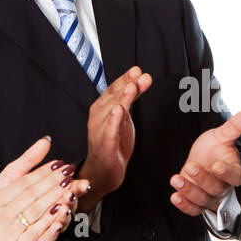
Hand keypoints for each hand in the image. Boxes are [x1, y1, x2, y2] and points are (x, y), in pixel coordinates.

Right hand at [0, 137, 90, 240]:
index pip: (22, 181)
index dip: (42, 171)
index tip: (56, 163)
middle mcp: (1, 213)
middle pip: (32, 192)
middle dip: (53, 179)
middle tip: (69, 169)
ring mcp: (10, 230)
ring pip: (37, 209)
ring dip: (56, 195)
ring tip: (71, 185)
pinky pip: (37, 231)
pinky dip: (50, 220)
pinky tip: (62, 211)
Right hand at [79, 65, 151, 211]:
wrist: (104, 170)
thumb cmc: (113, 142)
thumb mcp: (124, 117)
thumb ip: (131, 98)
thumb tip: (142, 78)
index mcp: (102, 108)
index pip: (114, 89)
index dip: (125, 78)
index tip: (137, 70)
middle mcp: (98, 116)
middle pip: (113, 97)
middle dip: (126, 85)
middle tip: (139, 75)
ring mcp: (99, 130)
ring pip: (111, 111)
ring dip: (121, 99)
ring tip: (131, 88)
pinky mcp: (104, 144)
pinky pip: (109, 130)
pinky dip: (113, 120)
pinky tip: (118, 111)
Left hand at [170, 106, 240, 215]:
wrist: (200, 159)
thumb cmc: (214, 148)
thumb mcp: (222, 135)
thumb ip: (236, 125)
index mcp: (234, 171)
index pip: (235, 176)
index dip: (226, 172)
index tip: (216, 165)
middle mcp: (223, 186)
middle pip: (216, 188)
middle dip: (202, 179)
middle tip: (190, 167)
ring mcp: (209, 196)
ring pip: (202, 199)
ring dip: (189, 190)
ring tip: (176, 179)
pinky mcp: (196, 202)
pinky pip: (193, 209)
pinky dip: (184, 205)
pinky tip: (174, 196)